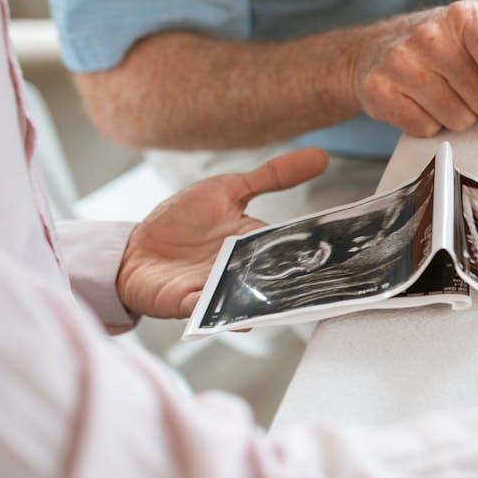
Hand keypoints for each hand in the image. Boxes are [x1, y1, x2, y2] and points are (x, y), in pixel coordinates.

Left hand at [115, 149, 329, 318]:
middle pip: (274, 278)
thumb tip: (321, 156)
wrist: (134, 247)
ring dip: (263, 300)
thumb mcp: (230, 188)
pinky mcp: (186, 303)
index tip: (343, 250)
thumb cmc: (182, 221)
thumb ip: (273, 176)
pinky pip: (208, 311)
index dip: (315, 250)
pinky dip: (223, 316)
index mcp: (256, 242)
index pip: (290, 247)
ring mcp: (215, 288)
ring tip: (285, 302)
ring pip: (247, 298)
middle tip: (325, 283)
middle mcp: (241, 269)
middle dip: (296, 282)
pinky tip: (242, 321)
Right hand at [357, 0, 477, 137]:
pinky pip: (427, 129)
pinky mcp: (380, 90)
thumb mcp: (477, 33)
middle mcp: (431, 36)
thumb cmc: (434, 42)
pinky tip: (420, 102)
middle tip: (465, 87)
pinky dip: (429, 123)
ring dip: (457, 116)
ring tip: (442, 92)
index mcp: (464, 18)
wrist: (371, 48)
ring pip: (458, 120)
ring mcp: (402, 62)